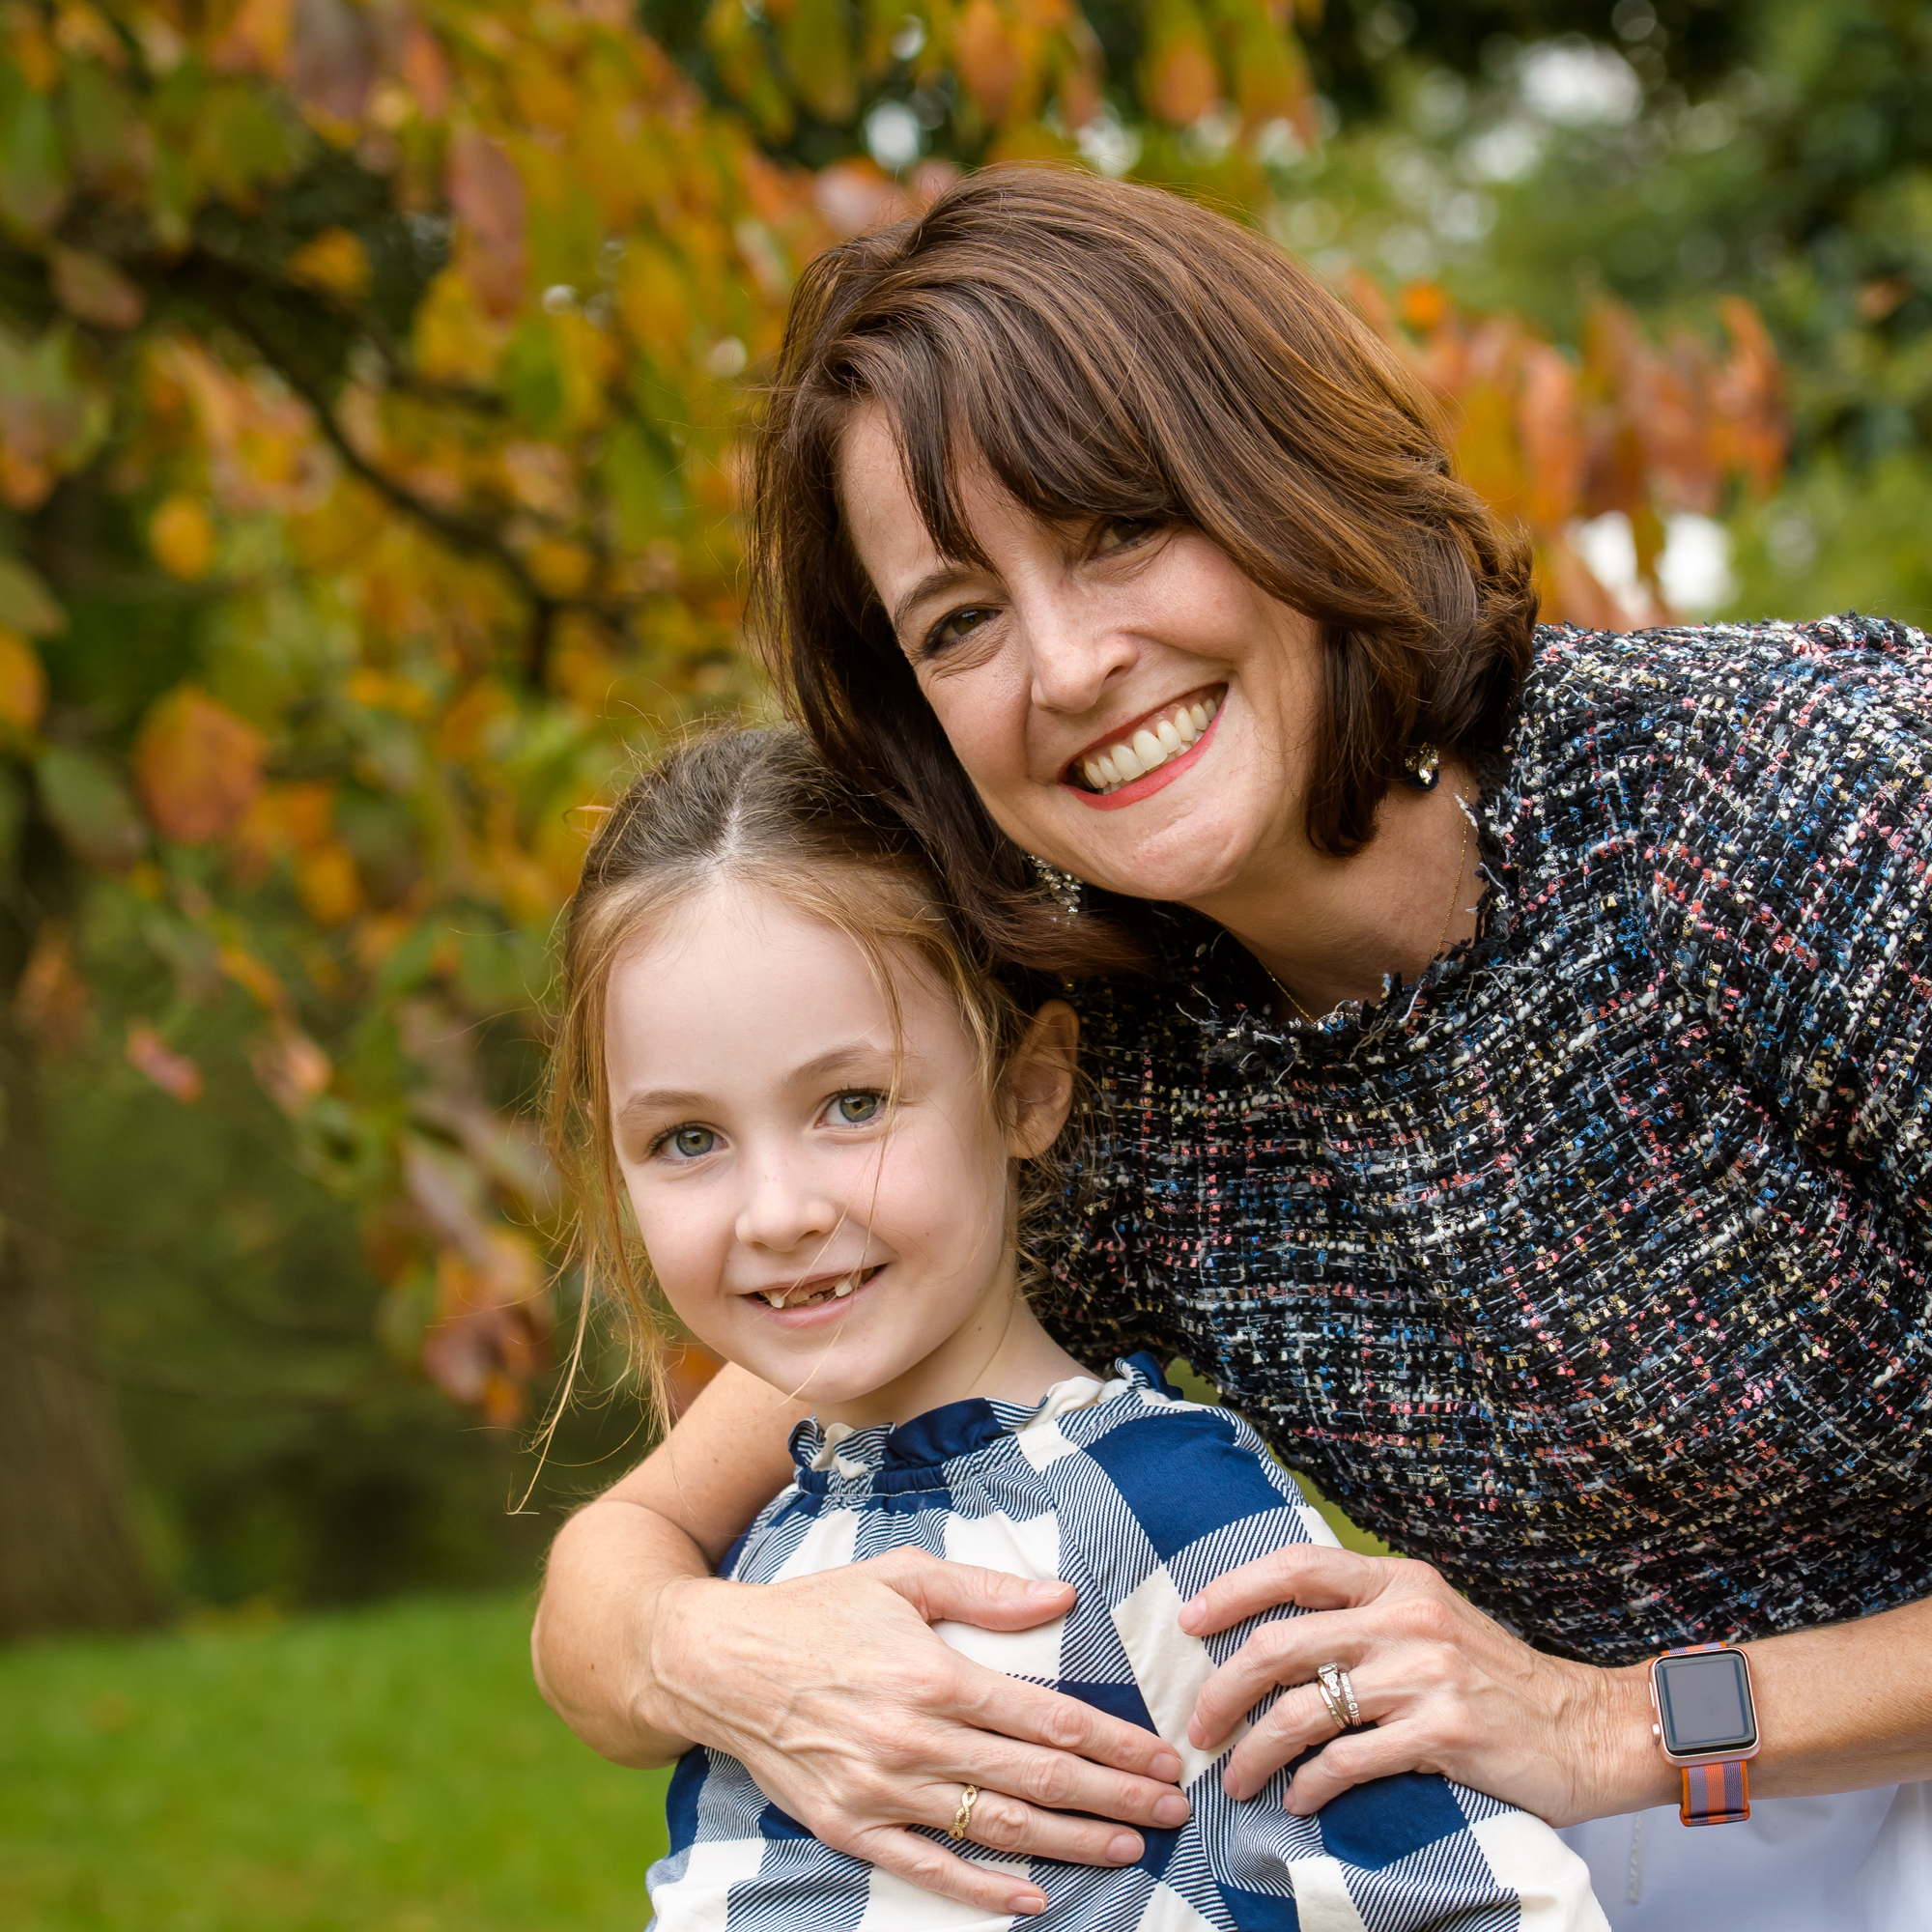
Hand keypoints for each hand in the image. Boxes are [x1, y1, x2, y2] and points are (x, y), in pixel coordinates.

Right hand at [648, 1550, 1193, 1916]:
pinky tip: (1033, 1896)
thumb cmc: (819, 1610)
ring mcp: (884, 1791)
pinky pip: (929, 1868)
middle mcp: (916, 1739)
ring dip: (1071, 1840)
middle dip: (1114, 1795)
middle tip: (1172, 1808)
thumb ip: (984, 1592)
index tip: (1160, 1755)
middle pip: (1037, 1777)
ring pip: (997, 1826)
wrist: (723, 1663)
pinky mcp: (852, 1828)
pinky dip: (984, 1889)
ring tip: (1130, 1845)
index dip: (1112, 1741)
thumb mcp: (902, 1577)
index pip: (1046, 1716)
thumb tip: (1062, 1598)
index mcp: (935, 1674)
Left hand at [1179, 1546, 1665, 1825]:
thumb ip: (1364, 1617)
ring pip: (1303, 1708)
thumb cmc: (1498, 1679)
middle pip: (1279, 1644)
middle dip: (1223, 1690)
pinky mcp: (1443, 1733)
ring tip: (1236, 1780)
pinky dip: (1310, 1786)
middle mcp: (1406, 1618)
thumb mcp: (1431, 1621)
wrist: (1590, 1728)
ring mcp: (1424, 1674)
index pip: (1294, 1565)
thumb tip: (1275, 1633)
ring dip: (1256, 1751)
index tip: (1189, 1620)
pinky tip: (1299, 1801)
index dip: (1232, 1590)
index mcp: (1397, 1581)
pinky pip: (1348, 1762)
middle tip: (1198, 1727)